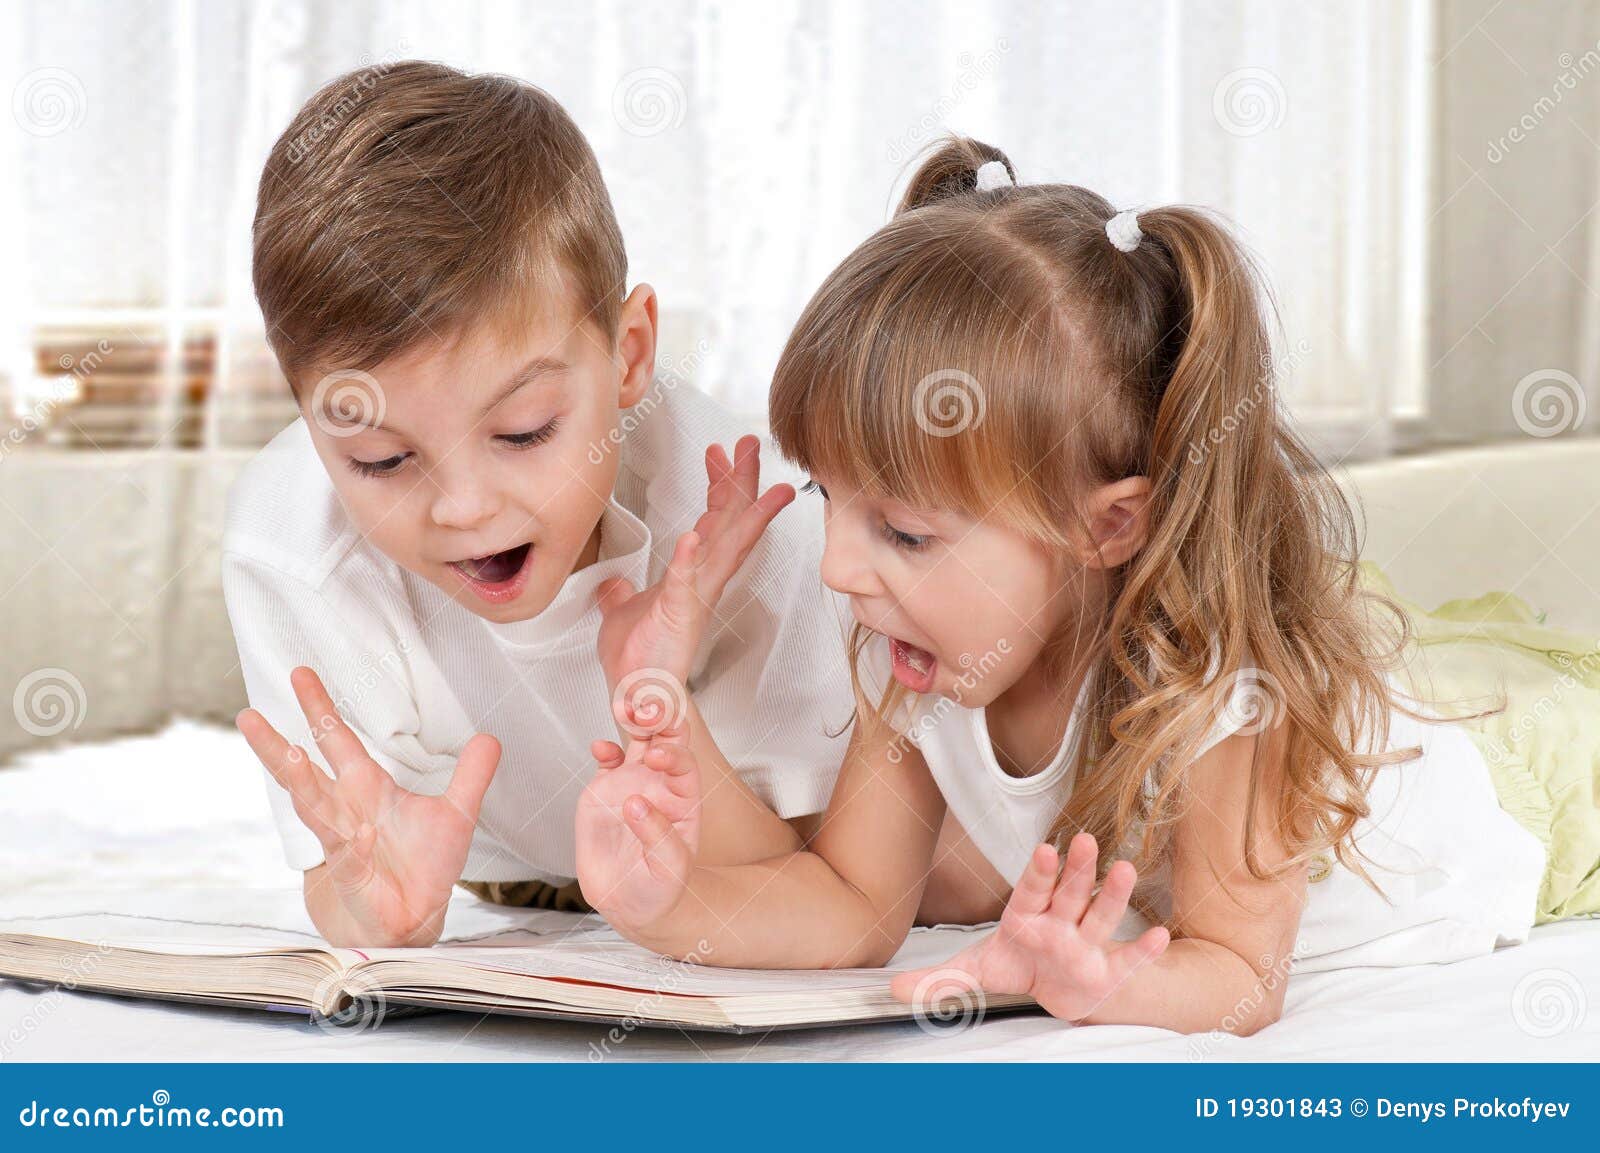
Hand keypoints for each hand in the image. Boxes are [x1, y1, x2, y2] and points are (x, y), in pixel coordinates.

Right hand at [236, 667, 499, 946]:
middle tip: (252, 712)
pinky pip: (350, 857)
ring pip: (313, 809)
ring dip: (299, 783)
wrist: (413, 924)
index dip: (321, 709)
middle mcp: (346, 813)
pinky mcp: (353, 878)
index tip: (300, 673)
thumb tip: (491, 737)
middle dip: (283, 742)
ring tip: (284, 753)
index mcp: (367, 791)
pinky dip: (354, 845)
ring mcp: (343, 845)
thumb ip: (470, 775)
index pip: (339, 742)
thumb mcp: (456, 816)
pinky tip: (357, 833)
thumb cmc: (422, 870)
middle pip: (309, 770)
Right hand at [574, 717, 700, 934]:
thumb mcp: (669, 868)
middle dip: (658, 721)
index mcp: (683, 800)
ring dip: (633, 721)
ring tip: (624, 709)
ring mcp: (632, 784)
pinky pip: (608, 762)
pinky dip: (605, 750)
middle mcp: (660, 785)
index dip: (672, 754)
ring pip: (637, 742)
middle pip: (665, 741)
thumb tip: (635, 802)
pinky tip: (600, 748)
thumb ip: (656, 835)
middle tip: (645, 712)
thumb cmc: (660, 888)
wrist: (630, 905)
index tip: (654, 757)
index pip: (683, 765)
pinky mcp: (605, 791)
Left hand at [595, 435, 793, 689]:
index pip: (711, 522)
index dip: (718, 487)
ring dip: (743, 512)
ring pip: (727, 548)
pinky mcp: (679, 617)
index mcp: (691, 576)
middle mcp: (702, 584)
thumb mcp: (621, 613)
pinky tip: (693, 535)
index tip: (720, 455)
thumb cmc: (637, 661)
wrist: (636, 697)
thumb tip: (614, 582)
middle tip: (749, 443)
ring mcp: (695, 599)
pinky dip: (690, 560)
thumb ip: (621, 593)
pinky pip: (686, 584)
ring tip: (760, 482)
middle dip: (741, 481)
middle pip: (729, 523)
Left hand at [890, 834, 1170, 1022]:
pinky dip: (1144, 951)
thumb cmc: (1015, 967)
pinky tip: (1162, 936)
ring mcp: (1085, 944)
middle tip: (1083, 840)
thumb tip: (890, 988)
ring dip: (1113, 895)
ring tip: (1125, 869)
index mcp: (1025, 916)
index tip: (1041, 849)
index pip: (1030, 890)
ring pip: (1100, 916)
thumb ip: (935, 981)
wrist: (1051, 993)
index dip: (1036, 872)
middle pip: (1068, 893)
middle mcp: (1059, 923)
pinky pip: (1128, 961)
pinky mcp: (1106, 972)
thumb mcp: (972, 974)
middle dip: (1076, 869)